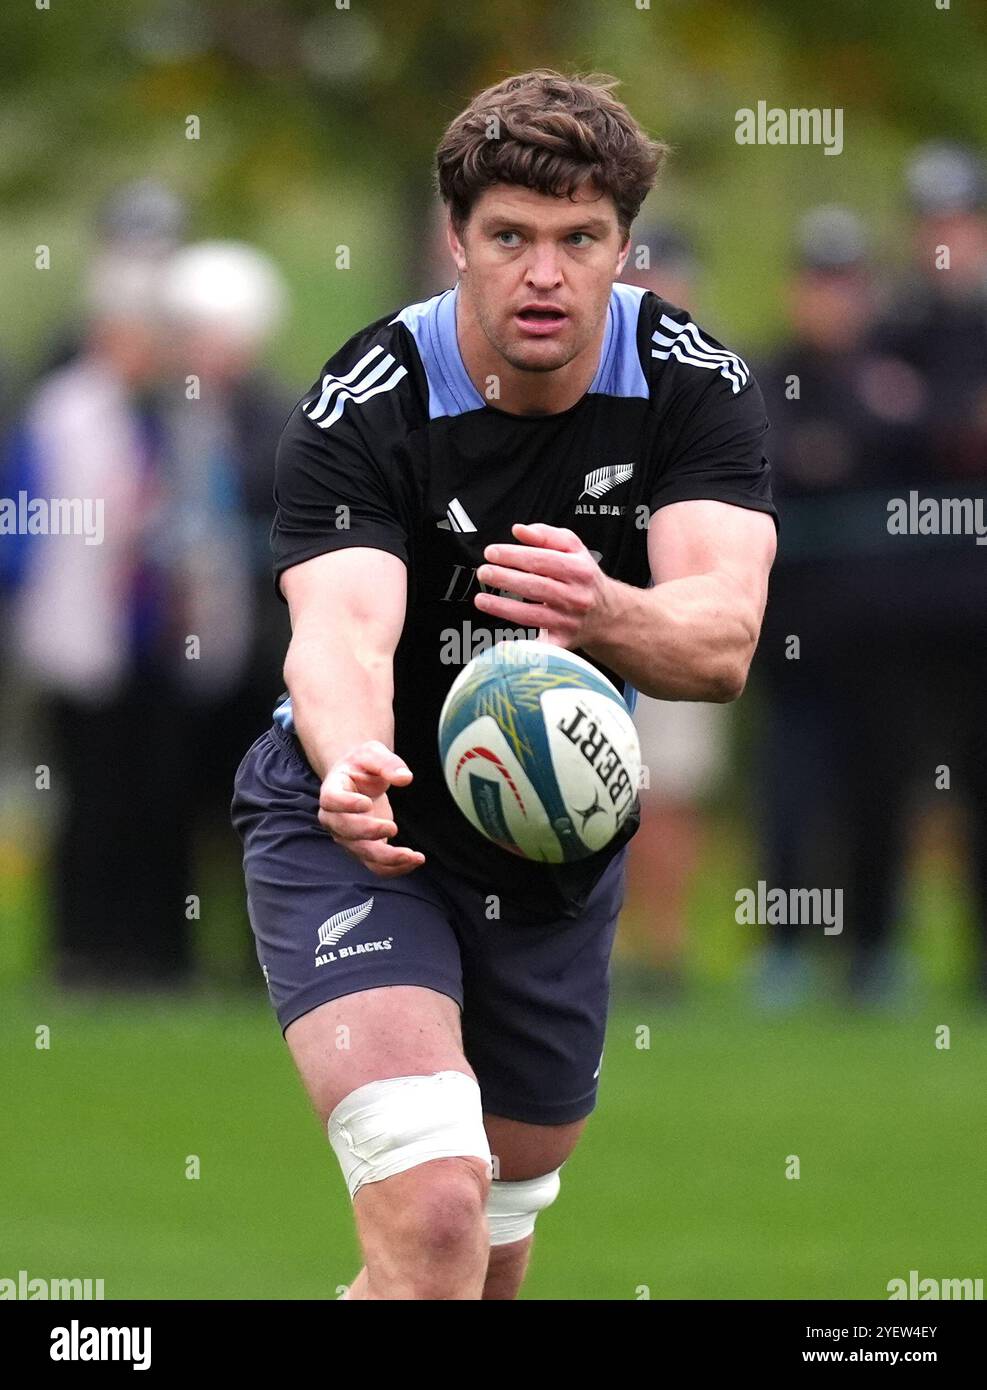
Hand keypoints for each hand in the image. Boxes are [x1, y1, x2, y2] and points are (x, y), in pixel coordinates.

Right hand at [319, 741, 424, 877]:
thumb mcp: (374, 753)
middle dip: (368, 832)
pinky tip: (415, 860)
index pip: (332, 800)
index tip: (366, 803)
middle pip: (345, 831)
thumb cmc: (363, 764)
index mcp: (332, 790)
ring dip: (388, 858)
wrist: (357, 778)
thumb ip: (388, 763)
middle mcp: (334, 818)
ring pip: (362, 854)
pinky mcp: (363, 849)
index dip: (346, 804)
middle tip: (393, 826)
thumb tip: (405, 778)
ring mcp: (347, 837)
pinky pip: (375, 866)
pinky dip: (395, 868)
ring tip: (414, 856)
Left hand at [473, 522, 612, 648]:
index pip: (542, 560)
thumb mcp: (573, 549)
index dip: (514, 555)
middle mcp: (576, 596)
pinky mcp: (563, 642)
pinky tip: (503, 643)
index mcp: (579, 570)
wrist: (608, 614)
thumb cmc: (583, 577)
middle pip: (536, 586)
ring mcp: (569, 621)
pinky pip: (541, 646)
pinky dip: (523, 648)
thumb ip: (546, 535)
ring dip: (503, 608)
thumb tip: (518, 530)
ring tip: (481, 600)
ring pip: (532, 615)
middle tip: (484, 572)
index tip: (491, 552)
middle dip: (506, 578)